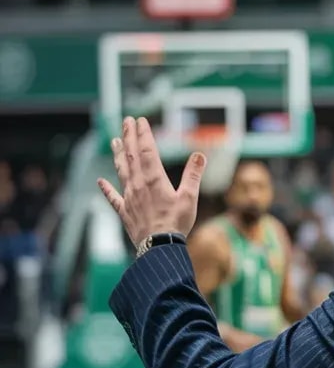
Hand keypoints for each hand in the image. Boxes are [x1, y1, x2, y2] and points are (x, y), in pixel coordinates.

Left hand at [98, 116, 205, 246]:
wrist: (159, 246)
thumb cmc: (176, 223)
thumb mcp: (190, 198)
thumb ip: (193, 175)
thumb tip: (200, 155)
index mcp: (154, 179)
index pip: (146, 150)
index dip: (143, 134)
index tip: (140, 120)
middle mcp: (138, 184)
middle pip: (131, 156)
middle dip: (128, 136)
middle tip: (125, 121)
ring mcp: (129, 197)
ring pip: (121, 170)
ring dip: (118, 154)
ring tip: (114, 140)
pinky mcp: (125, 211)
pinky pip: (113, 198)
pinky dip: (106, 189)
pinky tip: (100, 181)